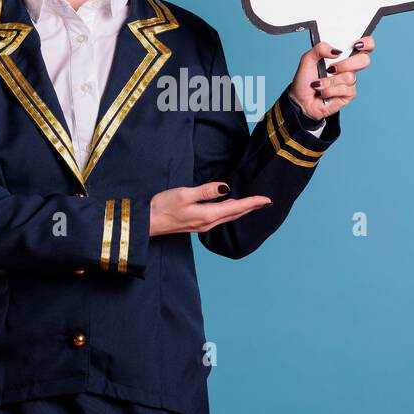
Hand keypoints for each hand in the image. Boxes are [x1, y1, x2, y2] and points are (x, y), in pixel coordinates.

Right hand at [149, 182, 271, 236]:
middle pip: (235, 214)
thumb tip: (226, 188)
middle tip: (266, 202)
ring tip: (253, 204)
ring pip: (228, 217)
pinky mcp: (196, 224)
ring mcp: (202, 225)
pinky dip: (230, 212)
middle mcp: (208, 223)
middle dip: (251, 207)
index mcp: (207, 215)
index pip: (236, 208)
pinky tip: (231, 207)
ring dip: (242, 210)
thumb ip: (206, 191)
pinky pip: (220, 218)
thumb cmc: (163, 207)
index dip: (253, 203)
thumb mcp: (184, 194)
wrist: (147, 223)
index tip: (267, 199)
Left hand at [286, 33, 375, 120]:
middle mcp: (349, 67)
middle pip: (364, 60)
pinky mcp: (349, 94)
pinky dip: (330, 90)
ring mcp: (350, 81)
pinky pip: (345, 89)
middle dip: (347, 64)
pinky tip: (323, 93)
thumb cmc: (305, 79)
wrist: (301, 100)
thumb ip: (319, 49)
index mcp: (342, 55)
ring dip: (329, 81)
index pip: (364, 46)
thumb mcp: (307, 59)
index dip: (367, 43)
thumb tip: (336, 51)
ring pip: (349, 77)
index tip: (357, 44)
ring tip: (319, 83)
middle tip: (331, 68)